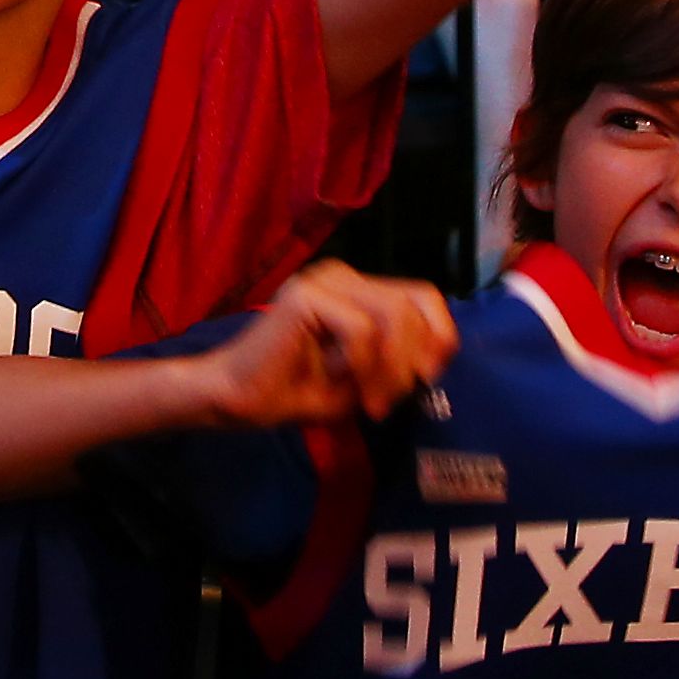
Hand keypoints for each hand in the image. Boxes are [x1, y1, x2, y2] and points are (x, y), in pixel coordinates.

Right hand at [192, 261, 456, 427]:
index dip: (439, 335)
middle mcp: (344, 276)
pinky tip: (337, 379)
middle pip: (414, 304)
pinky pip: (361, 328)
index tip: (428, 379)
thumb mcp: (366, 380)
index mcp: (359, 290)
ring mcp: (324, 280)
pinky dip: (360, 363)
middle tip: (387, 403)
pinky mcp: (306, 295)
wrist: (239, 399)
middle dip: (411, 362)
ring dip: (389, 368)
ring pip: (394, 314)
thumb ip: (401, 363)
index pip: (424, 296)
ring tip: (369, 401)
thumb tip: (438, 356)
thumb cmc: (297, 391)